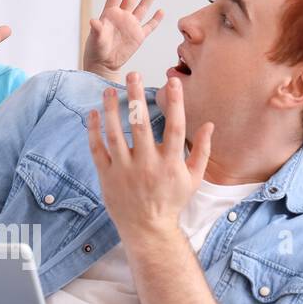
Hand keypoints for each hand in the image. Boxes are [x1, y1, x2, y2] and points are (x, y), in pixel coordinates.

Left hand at [83, 0, 164, 74]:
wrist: (103, 65)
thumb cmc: (95, 51)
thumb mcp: (95, 40)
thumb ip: (96, 30)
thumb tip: (93, 21)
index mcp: (110, 13)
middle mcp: (122, 16)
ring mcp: (131, 25)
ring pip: (143, 7)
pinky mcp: (138, 36)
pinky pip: (149, 26)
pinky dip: (156, 19)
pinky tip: (161, 10)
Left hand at [86, 72, 213, 245]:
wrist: (147, 229)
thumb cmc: (171, 202)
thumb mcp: (193, 179)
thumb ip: (201, 151)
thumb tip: (209, 124)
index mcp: (170, 164)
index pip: (175, 127)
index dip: (176, 103)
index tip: (173, 82)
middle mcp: (147, 165)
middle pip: (140, 125)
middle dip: (136, 97)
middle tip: (133, 74)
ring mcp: (124, 170)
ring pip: (115, 134)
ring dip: (111, 110)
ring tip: (109, 90)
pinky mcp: (107, 176)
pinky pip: (97, 150)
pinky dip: (93, 131)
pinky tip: (93, 113)